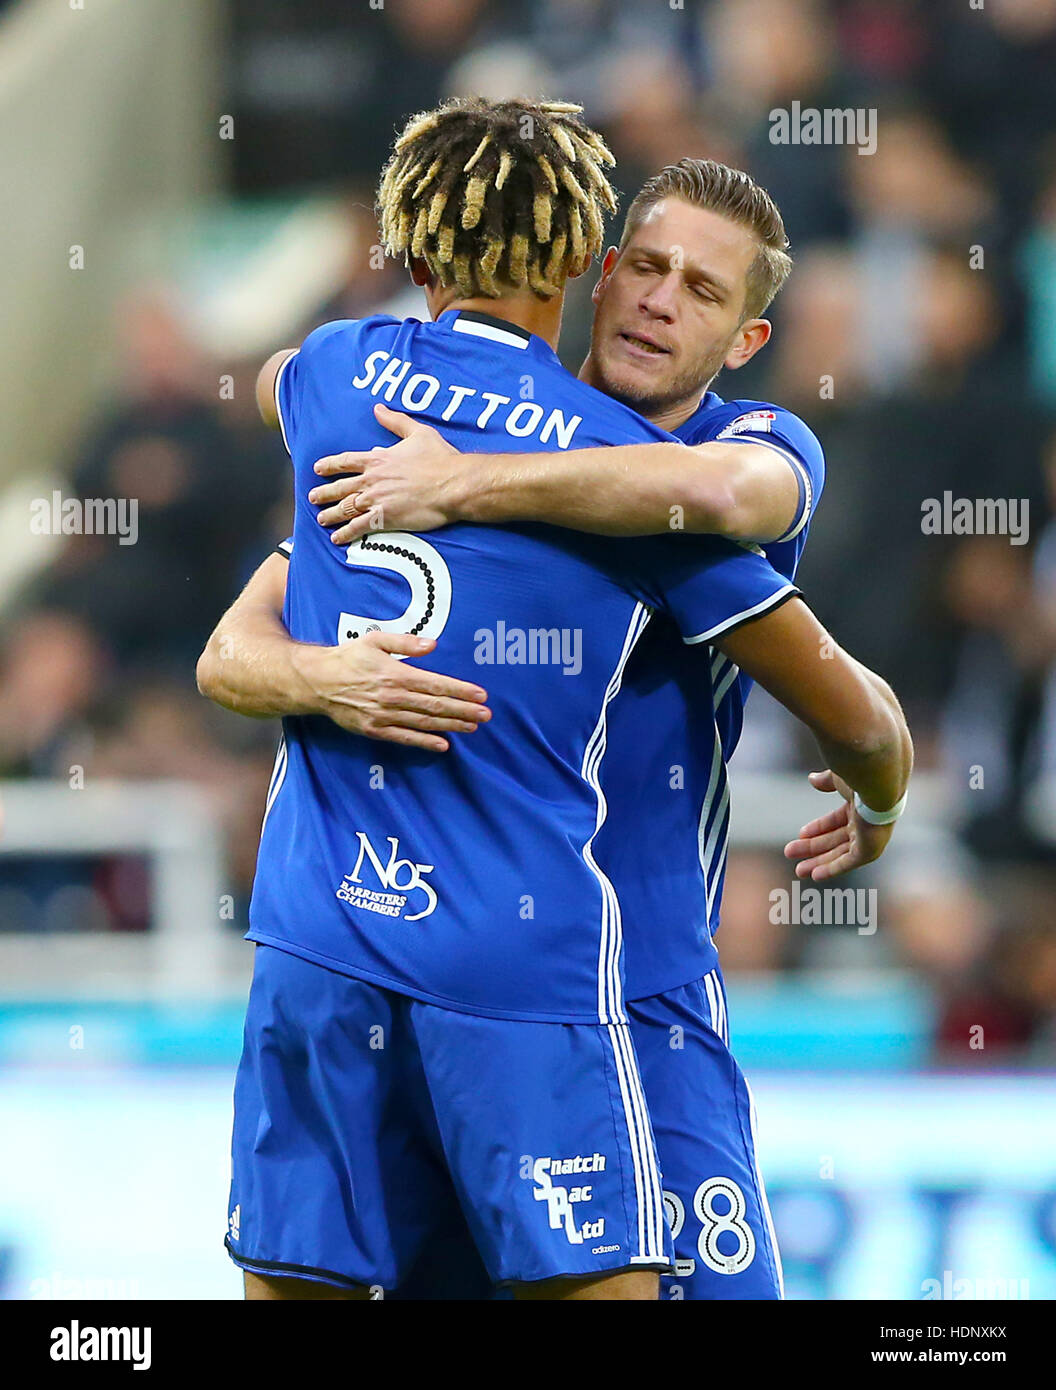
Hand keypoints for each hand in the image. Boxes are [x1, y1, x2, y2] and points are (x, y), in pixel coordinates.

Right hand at [292, 630, 489, 751]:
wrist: (316, 682)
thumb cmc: (348, 657)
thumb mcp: (375, 640)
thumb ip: (406, 642)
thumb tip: (433, 644)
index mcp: (395, 673)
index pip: (435, 684)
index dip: (460, 690)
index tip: (481, 695)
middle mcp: (392, 697)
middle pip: (435, 706)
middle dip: (463, 710)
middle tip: (486, 715)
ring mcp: (383, 716)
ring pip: (424, 722)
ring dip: (450, 726)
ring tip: (472, 727)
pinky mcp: (374, 730)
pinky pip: (404, 738)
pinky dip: (424, 742)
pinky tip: (443, 744)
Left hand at [308, 403, 463, 543]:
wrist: (453, 484)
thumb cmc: (440, 459)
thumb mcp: (418, 432)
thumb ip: (395, 421)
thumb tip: (378, 409)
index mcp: (378, 460)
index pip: (346, 461)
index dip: (330, 465)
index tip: (318, 468)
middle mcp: (372, 480)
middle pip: (340, 487)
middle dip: (324, 493)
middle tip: (313, 497)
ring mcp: (376, 500)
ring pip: (345, 508)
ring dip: (331, 514)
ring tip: (321, 519)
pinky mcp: (385, 518)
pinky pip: (359, 527)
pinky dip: (346, 533)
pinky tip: (338, 537)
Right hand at [783, 769, 894, 879]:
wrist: (878, 783)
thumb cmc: (860, 776)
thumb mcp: (838, 779)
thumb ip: (826, 781)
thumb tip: (812, 779)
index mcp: (860, 806)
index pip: (837, 821)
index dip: (818, 828)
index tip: (800, 834)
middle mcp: (866, 824)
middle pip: (835, 840)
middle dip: (813, 848)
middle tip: (791, 852)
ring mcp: (868, 838)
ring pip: (840, 854)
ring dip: (819, 862)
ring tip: (799, 870)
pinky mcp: (869, 850)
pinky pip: (848, 862)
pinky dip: (832, 869)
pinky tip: (815, 876)